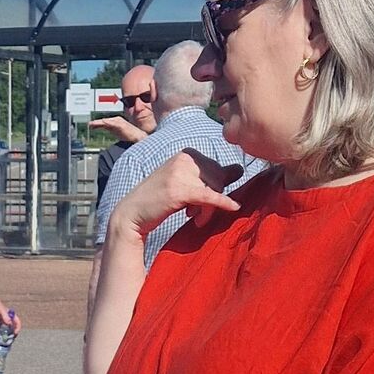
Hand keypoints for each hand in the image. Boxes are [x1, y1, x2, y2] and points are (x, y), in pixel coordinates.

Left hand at [0, 292, 19, 332]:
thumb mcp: (1, 311)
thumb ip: (5, 317)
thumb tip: (9, 323)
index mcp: (11, 315)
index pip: (18, 323)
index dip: (17, 328)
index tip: (14, 333)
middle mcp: (9, 317)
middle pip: (13, 326)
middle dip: (12, 332)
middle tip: (8, 337)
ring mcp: (4, 318)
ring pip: (7, 326)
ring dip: (5, 331)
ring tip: (2, 336)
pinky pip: (0, 325)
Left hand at [89, 116, 146, 143]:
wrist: (139, 138)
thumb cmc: (130, 137)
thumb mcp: (118, 135)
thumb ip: (112, 133)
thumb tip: (106, 137)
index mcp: (115, 123)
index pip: (104, 123)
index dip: (97, 124)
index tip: (90, 126)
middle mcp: (116, 121)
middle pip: (104, 122)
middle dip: (97, 123)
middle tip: (89, 124)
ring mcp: (119, 122)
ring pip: (107, 122)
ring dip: (100, 123)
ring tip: (93, 124)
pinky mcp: (122, 125)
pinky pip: (113, 123)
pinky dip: (107, 123)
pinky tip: (103, 123)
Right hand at [111, 147, 245, 240]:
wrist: (132, 214)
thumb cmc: (159, 200)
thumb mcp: (186, 182)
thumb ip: (210, 175)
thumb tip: (240, 169)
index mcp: (187, 154)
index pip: (217, 169)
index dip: (216, 188)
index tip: (204, 204)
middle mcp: (185, 158)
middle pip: (219, 178)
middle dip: (214, 199)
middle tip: (199, 217)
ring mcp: (181, 172)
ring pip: (214, 189)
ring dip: (209, 209)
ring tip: (196, 219)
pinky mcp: (179, 189)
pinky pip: (209, 196)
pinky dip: (222, 203)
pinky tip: (234, 207)